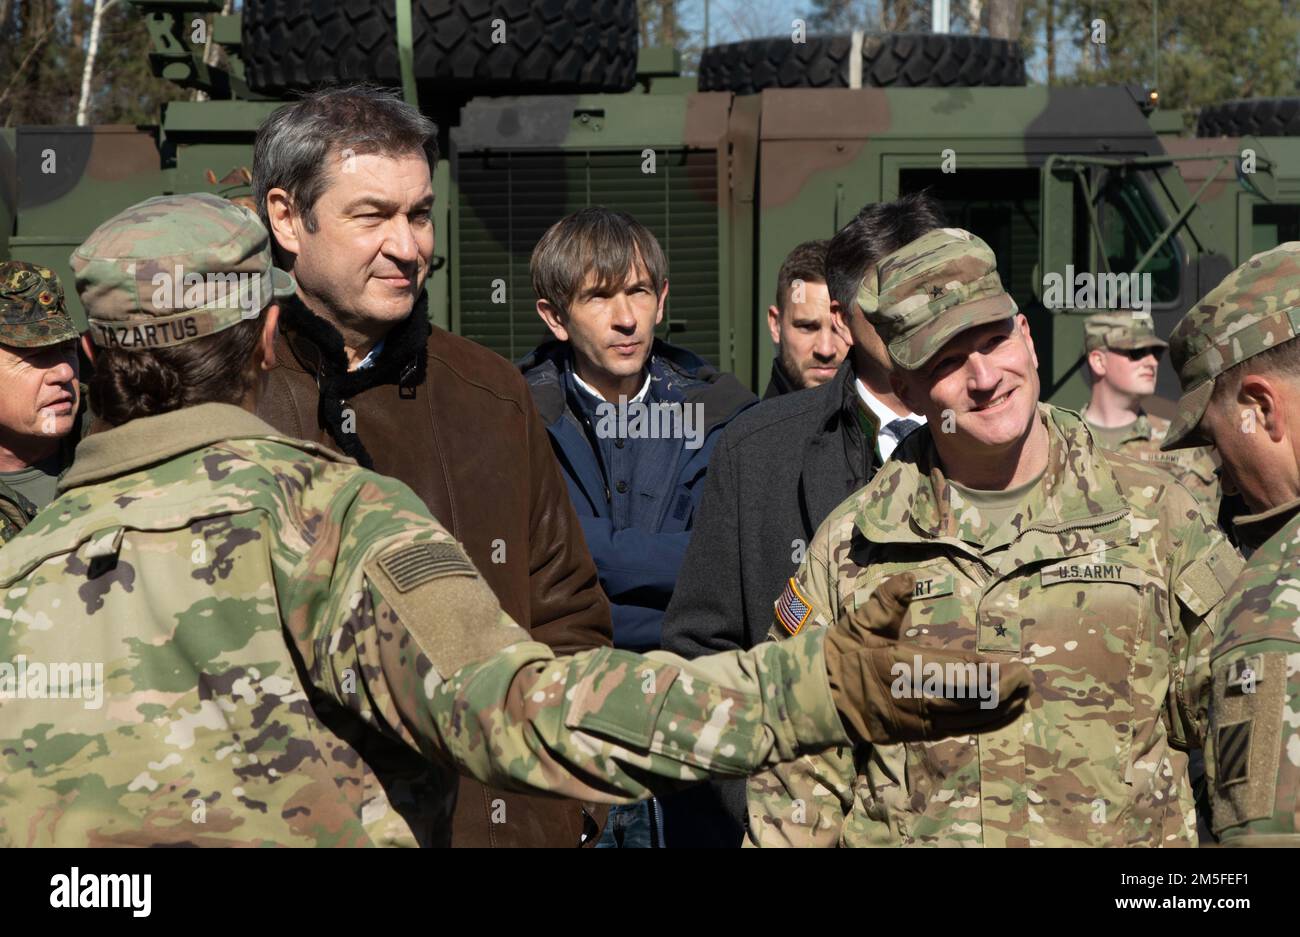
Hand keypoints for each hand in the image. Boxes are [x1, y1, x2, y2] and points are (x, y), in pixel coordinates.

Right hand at [823, 573, 1031, 744]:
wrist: (821, 695)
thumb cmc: (844, 653)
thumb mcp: (861, 621)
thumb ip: (887, 600)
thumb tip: (911, 577)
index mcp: (899, 666)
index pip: (952, 671)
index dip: (986, 671)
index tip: (1012, 664)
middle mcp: (912, 697)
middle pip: (967, 699)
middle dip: (1001, 690)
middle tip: (1027, 678)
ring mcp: (916, 719)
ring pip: (966, 718)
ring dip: (998, 709)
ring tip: (1023, 695)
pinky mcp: (917, 733)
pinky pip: (958, 730)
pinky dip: (983, 723)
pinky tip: (1002, 714)